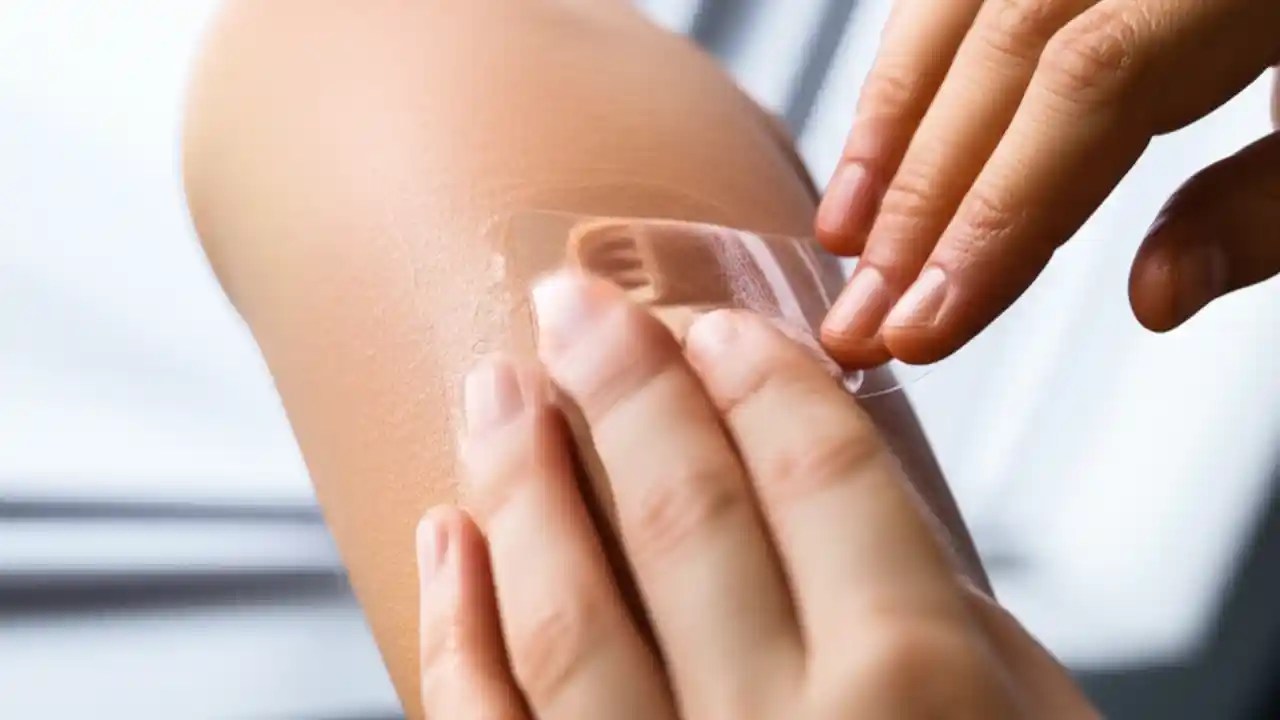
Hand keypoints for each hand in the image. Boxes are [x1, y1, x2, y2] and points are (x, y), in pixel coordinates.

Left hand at [415, 272, 1096, 717]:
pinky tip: (447, 537)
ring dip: (524, 482)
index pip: (820, 477)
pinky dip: (457, 634)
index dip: (764, 383)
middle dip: (627, 388)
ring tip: (498, 384)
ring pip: (569, 612)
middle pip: (684, 513)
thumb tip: (863, 517)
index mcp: (915, 691)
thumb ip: (954, 631)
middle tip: (576, 303)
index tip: (720, 326)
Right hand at [815, 0, 1279, 366]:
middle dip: (922, 195)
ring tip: (844, 235)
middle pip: (1007, 49)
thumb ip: (1277, 206)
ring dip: (894, 123)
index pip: (1091, 85)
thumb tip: (1155, 293)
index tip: (927, 322)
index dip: (995, 212)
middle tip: (859, 315)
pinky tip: (887, 130)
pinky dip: (920, 57)